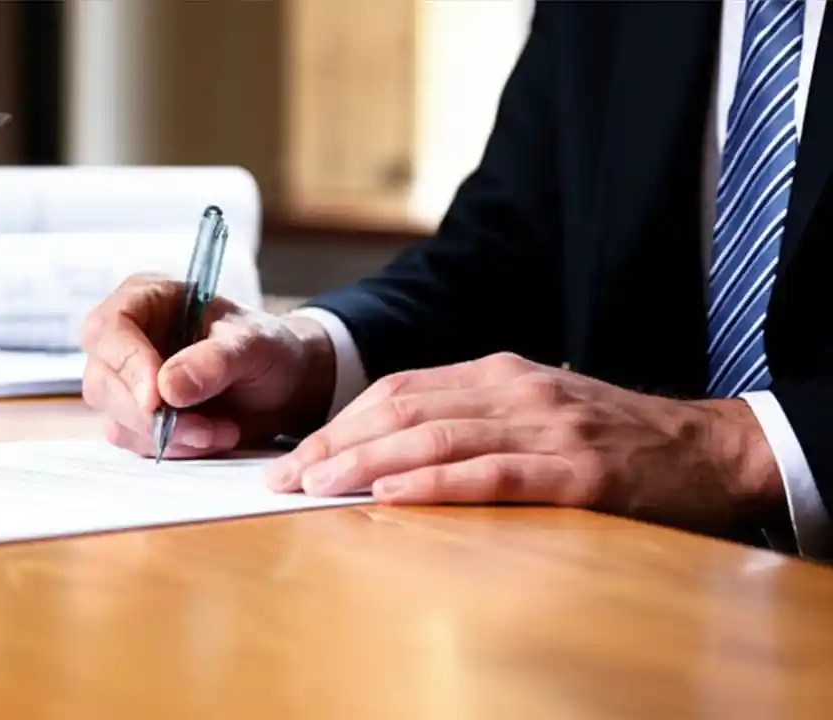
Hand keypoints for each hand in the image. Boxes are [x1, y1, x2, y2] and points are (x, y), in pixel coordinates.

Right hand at [80, 273, 335, 458]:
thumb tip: (168, 388)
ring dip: (169, 437)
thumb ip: (215, 360)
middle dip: (152, 415)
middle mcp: (126, 338)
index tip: (157, 400)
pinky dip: (174, 448)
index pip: (108, 328)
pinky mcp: (136, 417)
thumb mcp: (254, 344)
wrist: (282, 385)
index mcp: (145, 298)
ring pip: (117, 419)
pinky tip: (212, 437)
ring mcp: (125, 381)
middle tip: (205, 429)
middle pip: (102, 381)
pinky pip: (137, 442)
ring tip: (223, 431)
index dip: (127, 365)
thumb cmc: (267, 348)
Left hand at [265, 352, 785, 531]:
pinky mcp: (577, 470)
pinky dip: (437, 485)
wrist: (706, 449)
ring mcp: (547, 426)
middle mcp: (515, 389)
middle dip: (337, 445)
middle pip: (405, 410)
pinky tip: (394, 498)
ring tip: (319, 488)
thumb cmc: (609, 436)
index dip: (340, 423)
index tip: (295, 457)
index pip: (399, 390)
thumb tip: (386, 449)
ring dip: (369, 464)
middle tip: (286, 479)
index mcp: (498, 372)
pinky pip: (493, 475)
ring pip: (438, 438)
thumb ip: (469, 419)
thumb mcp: (532, 410)